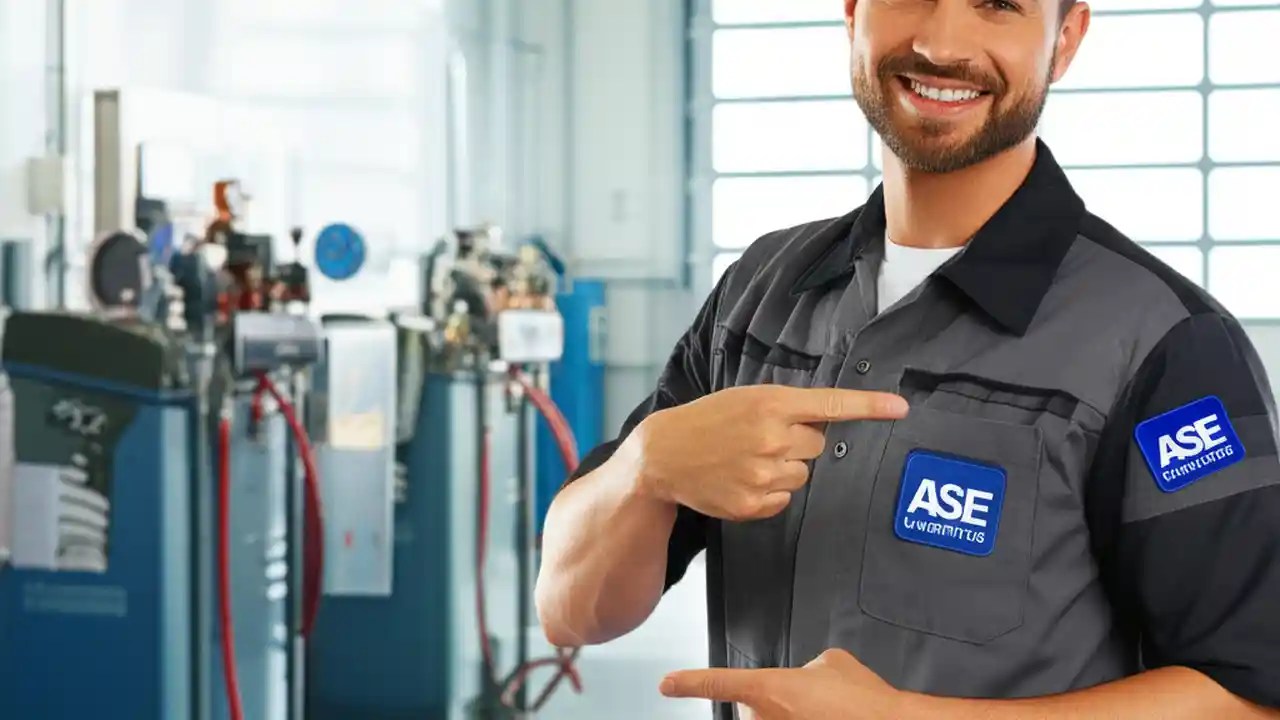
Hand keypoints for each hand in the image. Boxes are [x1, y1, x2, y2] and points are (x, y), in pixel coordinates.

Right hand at [630, 385, 908, 520]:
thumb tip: (823, 425)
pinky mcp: (754, 503)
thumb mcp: (744, 399)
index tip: (900, 407)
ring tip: (746, 460)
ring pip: (802, 474)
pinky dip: (768, 492)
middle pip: (817, 444)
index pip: (830, 405)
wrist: (662, 455)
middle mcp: (771, 437)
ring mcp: (763, 474)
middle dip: (797, 441)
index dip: (869, 406)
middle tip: (761, 438)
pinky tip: (740, 480)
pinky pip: (785, 500)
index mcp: (770, 403)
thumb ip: (785, 408)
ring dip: (783, 468)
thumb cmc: (706, 421)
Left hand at [660, 648, 906, 719]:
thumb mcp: (831, 664)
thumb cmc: (861, 698)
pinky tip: (829, 714)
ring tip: (829, 715)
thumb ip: (806, 668)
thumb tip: (805, 677)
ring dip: (795, 716)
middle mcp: (765, 718)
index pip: (719, 683)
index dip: (689, 683)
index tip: (666, 684)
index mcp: (768, 688)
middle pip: (753, 710)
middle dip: (777, 705)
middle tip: (816, 705)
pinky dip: (808, 716)